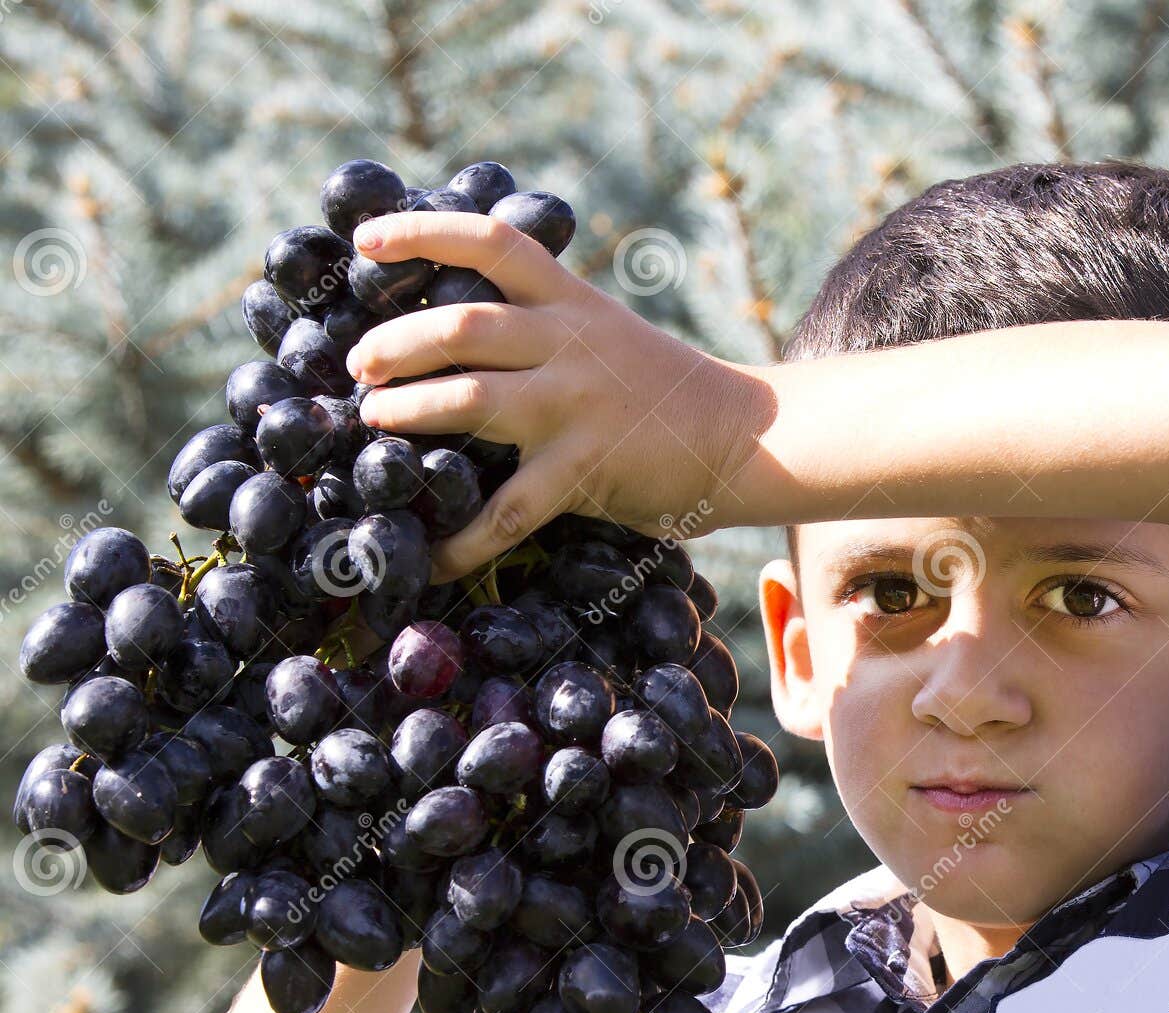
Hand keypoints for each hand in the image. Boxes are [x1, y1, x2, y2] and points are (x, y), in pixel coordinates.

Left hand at [344, 211, 758, 581]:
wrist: (743, 436)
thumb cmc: (665, 390)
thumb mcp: (606, 332)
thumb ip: (546, 326)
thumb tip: (465, 338)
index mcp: (571, 302)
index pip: (492, 241)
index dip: (423, 232)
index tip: (366, 240)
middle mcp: (569, 343)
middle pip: (461, 323)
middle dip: (395, 343)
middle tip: (360, 367)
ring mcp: (576, 404)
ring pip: (469, 399)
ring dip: (408, 411)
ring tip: (374, 422)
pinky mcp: (585, 468)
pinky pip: (508, 510)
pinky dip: (463, 541)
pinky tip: (431, 560)